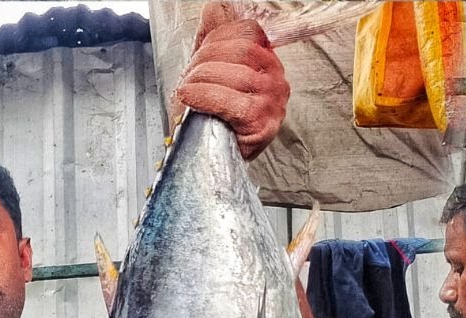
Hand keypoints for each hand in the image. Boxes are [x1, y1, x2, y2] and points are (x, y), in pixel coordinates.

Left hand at [175, 2, 289, 160]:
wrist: (207, 155)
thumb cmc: (209, 114)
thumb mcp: (210, 69)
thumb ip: (215, 36)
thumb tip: (217, 7)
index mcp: (266, 60)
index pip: (246, 31)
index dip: (213, 41)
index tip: (198, 62)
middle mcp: (276, 79)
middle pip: (238, 51)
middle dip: (202, 63)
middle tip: (189, 81)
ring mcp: (272, 102)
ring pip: (234, 74)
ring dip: (198, 82)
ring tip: (189, 94)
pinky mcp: (262, 125)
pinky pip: (232, 102)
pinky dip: (205, 97)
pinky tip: (191, 99)